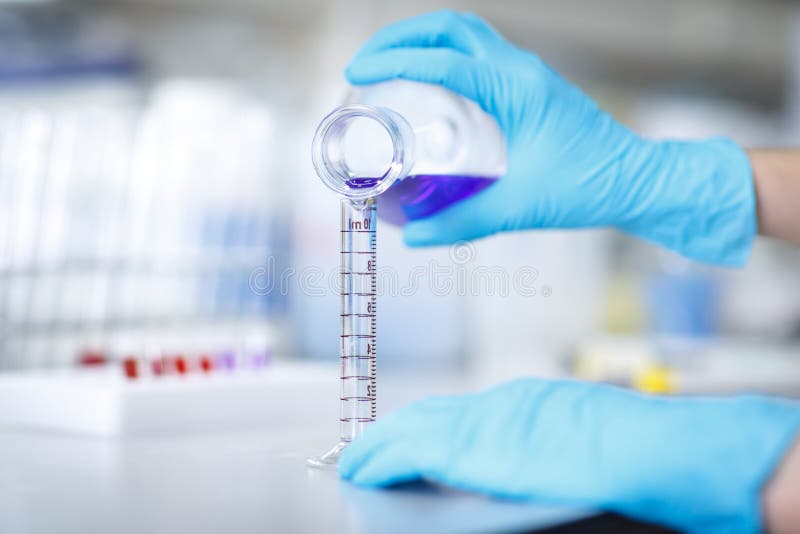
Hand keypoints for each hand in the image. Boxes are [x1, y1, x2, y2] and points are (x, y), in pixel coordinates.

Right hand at [339, 378, 799, 531]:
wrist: (680, 452)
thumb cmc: (620, 487)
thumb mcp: (529, 496)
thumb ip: (475, 482)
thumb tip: (438, 472)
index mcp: (495, 444)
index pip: (419, 446)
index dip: (380, 457)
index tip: (353, 466)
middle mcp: (503, 413)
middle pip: (428, 421)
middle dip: (386, 439)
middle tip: (358, 456)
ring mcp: (523, 401)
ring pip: (454, 410)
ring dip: (416, 427)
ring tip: (393, 446)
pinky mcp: (543, 397)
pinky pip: (482, 406)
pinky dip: (451, 420)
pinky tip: (451, 432)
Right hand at [346, 11, 755, 265]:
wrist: (638, 181)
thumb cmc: (590, 188)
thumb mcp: (522, 208)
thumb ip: (464, 223)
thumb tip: (413, 238)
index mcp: (518, 89)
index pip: (444, 61)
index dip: (395, 62)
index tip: (358, 75)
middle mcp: (521, 70)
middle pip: (450, 27)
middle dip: (401, 37)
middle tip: (364, 63)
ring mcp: (527, 73)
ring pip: (465, 34)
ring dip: (422, 40)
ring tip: (386, 65)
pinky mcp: (529, 85)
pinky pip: (479, 54)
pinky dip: (444, 56)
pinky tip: (427, 86)